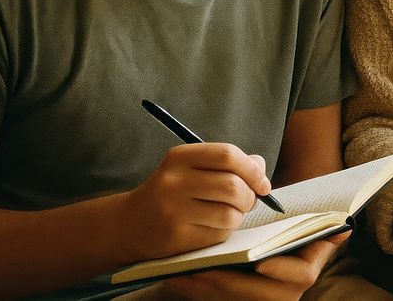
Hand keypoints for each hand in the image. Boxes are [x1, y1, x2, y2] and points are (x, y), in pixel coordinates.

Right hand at [119, 143, 271, 260]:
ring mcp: (174, 211)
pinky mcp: (178, 237)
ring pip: (230, 213)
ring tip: (229, 213)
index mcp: (179, 157)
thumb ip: (227, 163)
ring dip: (239, 215)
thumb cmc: (172, 192)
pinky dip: (225, 231)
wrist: (130, 223)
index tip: (262, 182)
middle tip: (248, 201)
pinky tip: (211, 226)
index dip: (252, 169)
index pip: (227, 155)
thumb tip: (260, 166)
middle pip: (232, 185)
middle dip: (250, 196)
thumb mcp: (192, 168)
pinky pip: (219, 234)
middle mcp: (174, 181)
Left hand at [157, 231, 349, 299]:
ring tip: (186, 271)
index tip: (261, 261)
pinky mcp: (235, 300)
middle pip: (263, 295)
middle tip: (208, 270)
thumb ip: (318, 227)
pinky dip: (195, 292)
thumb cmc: (281, 229)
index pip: (303, 275)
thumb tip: (344, 227)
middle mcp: (284, 291)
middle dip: (233, 284)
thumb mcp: (298, 226)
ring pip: (234, 300)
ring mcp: (258, 299)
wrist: (259, 243)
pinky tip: (176, 277)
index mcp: (304, 269)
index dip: (284, 270)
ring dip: (209, 289)